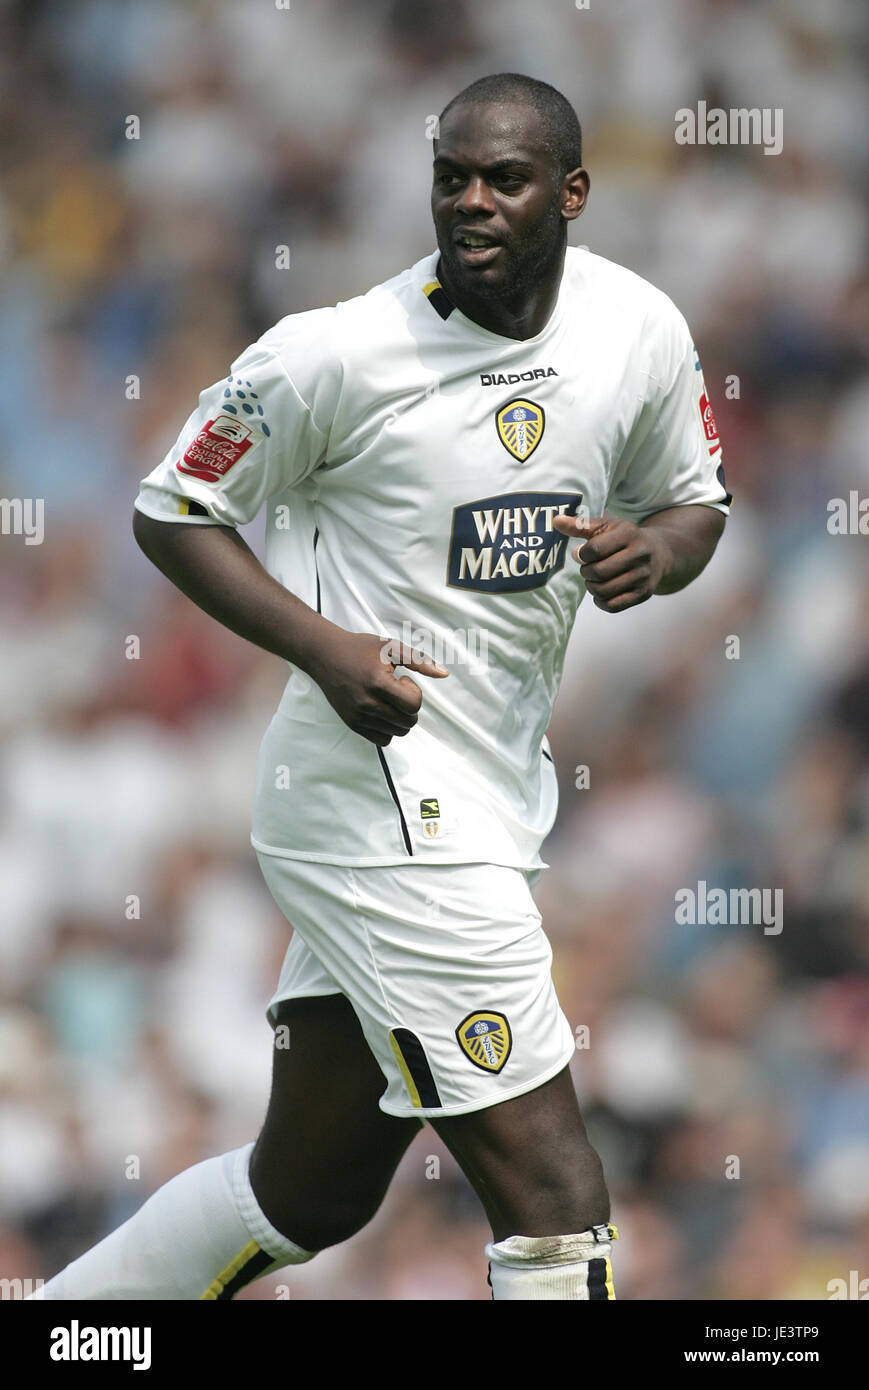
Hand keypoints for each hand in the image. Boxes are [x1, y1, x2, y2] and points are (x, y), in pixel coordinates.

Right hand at [306, 631, 448, 745]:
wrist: (324, 655)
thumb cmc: (360, 649)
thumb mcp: (391, 648)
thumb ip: (420, 661)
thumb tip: (444, 674)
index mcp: (378, 683)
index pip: (413, 705)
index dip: (414, 692)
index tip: (402, 680)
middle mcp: (367, 703)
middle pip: (409, 722)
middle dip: (409, 706)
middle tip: (394, 689)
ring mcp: (359, 717)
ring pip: (398, 732)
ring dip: (399, 717)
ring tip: (386, 698)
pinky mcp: (352, 725)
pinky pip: (383, 740)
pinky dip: (388, 728)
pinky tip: (380, 710)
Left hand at [553, 513, 671, 612]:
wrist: (658, 553)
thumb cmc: (624, 539)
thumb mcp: (606, 526)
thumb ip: (580, 525)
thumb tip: (556, 521)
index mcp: (629, 533)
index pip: (595, 549)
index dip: (581, 555)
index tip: (581, 554)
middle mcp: (640, 554)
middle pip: (598, 572)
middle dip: (586, 572)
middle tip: (587, 568)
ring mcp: (643, 576)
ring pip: (603, 591)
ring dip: (591, 586)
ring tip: (594, 579)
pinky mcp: (643, 594)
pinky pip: (612, 606)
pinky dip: (600, 601)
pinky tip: (601, 591)